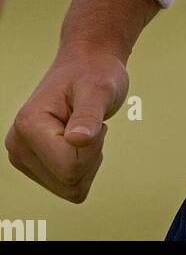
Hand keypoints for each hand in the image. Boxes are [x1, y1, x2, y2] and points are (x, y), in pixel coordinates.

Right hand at [5, 48, 128, 202]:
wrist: (86, 65)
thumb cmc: (95, 72)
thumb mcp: (99, 88)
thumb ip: (89, 114)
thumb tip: (77, 140)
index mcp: (27, 126)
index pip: (70, 167)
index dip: (94, 147)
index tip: (93, 116)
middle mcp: (17, 146)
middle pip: (70, 182)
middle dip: (92, 156)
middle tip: (90, 122)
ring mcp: (23, 158)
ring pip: (70, 189)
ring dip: (88, 162)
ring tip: (83, 129)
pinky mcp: (33, 165)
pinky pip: (70, 187)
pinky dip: (84, 167)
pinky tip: (78, 141)